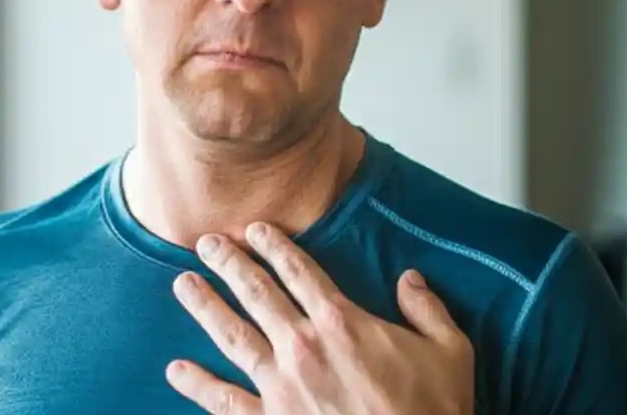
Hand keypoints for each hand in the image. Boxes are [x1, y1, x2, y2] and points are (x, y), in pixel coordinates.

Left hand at [168, 222, 473, 413]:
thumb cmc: (435, 412)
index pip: (300, 271)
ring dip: (204, 306)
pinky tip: (176, 370)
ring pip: (232, 334)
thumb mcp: (450, 353)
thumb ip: (428, 310)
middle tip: (206, 243)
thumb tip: (410, 280)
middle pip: (256, 292)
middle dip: (229, 263)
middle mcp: (304, 347)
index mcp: (343, 323)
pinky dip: (198, 385)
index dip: (275, 246)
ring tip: (183, 284)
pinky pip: (225, 400)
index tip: (256, 230)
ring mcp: (281, 386)